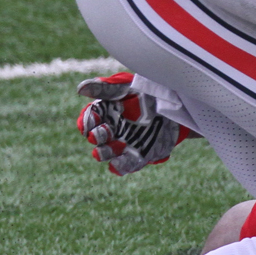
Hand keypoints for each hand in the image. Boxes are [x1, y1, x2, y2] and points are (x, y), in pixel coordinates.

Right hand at [76, 73, 192, 175]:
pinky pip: (122, 166)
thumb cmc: (149, 94)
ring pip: (104, 154)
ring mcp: (122, 144)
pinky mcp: (136, 156)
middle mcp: (111, 130)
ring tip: (118, 144)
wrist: (175, 107)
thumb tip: (80, 88)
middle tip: (106, 131)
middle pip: (94, 138)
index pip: (88, 120)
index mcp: (106, 113)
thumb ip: (105, 89)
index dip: (87, 122)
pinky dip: (119, 166)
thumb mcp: (128, 88)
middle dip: (97, 136)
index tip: (92, 120)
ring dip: (105, 152)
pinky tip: (119, 162)